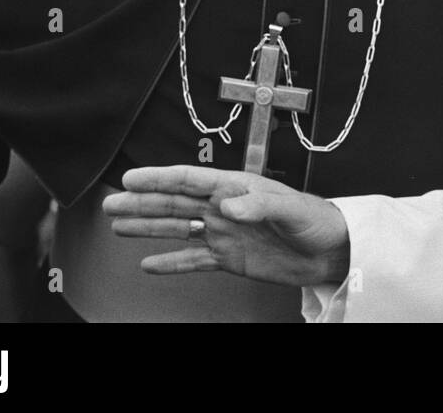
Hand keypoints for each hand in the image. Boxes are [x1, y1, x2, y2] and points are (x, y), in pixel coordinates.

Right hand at [104, 165, 350, 286]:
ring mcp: (225, 234)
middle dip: (142, 203)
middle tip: (110, 203)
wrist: (332, 252)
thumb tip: (226, 206)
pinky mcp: (231, 258)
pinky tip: (149, 263)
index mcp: (237, 189)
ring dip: (148, 227)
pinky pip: (194, 260)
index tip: (131, 178)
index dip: (159, 179)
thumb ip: (259, 205)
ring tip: (118, 225)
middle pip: (175, 205)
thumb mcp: (290, 208)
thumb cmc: (317, 221)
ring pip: (178, 229)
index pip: (190, 180)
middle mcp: (225, 209)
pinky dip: (171, 262)